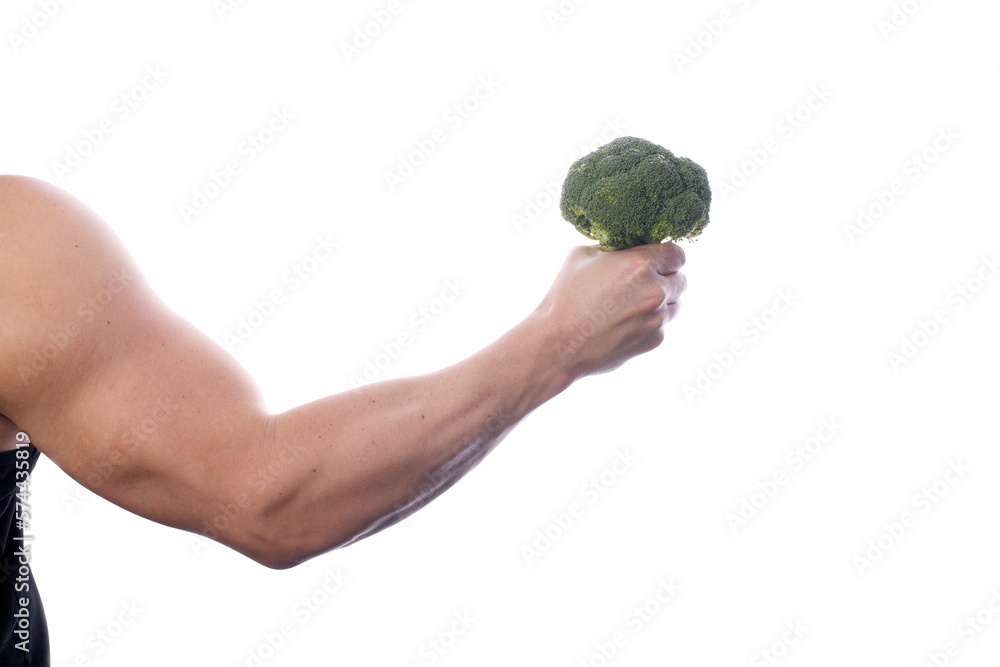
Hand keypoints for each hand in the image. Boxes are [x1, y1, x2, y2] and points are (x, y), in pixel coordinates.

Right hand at [535, 242, 686, 378]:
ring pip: (675, 303)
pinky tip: (625, 324)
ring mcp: (658, 317)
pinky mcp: (655, 339)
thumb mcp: (582, 256)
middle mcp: (655, 289)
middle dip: (665, 279)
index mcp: (641, 263)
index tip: (658, 262)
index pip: (677, 254)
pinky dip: (650, 323)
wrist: (558, 343)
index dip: (667, 257)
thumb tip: (625, 246)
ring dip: (661, 302)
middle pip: (680, 279)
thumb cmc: (565, 297)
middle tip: (641, 285)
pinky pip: (663, 325)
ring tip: (632, 305)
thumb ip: (612, 248)